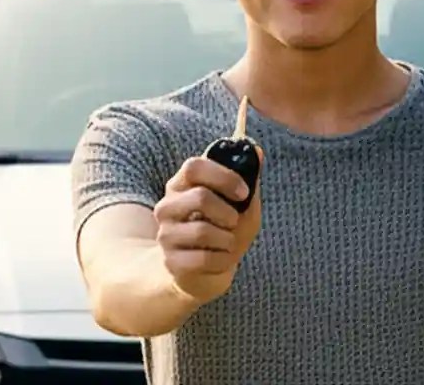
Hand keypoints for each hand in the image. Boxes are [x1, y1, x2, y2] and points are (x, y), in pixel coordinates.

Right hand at [152, 148, 263, 304]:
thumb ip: (248, 178)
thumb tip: (258, 151)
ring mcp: (165, 235)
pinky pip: (204, 258)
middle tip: (234, 222)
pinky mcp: (171, 261)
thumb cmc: (224, 230)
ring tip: (228, 242)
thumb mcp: (240, 204)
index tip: (243, 192)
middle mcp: (167, 207)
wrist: (205, 272)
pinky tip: (222, 258)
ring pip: (202, 231)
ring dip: (228, 239)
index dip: (222, 176)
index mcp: (182, 185)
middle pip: (200, 197)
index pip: (193, 166)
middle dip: (229, 212)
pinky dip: (223, 259)